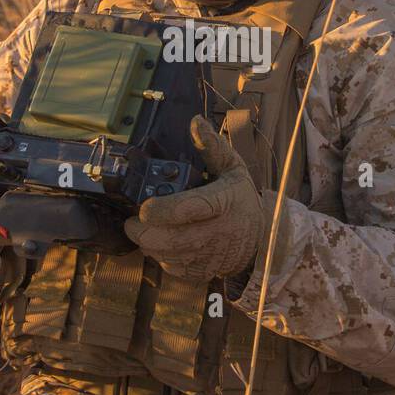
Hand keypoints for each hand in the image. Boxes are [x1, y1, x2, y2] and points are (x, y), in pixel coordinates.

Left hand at [123, 115, 269, 281]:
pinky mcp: (202, 272)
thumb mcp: (233, 168)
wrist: (262, 240)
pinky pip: (171, 268)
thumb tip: (195, 122)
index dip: (162, 210)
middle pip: (170, 239)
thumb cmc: (240, 200)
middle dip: (142, 232)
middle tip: (133, 221)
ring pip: (166, 256)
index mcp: (222, 202)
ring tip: (148, 230)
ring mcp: (209, 256)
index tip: (144, 207)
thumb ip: (212, 147)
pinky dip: (161, 257)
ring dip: (149, 244)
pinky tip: (164, 244)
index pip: (189, 208)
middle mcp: (216, 232)